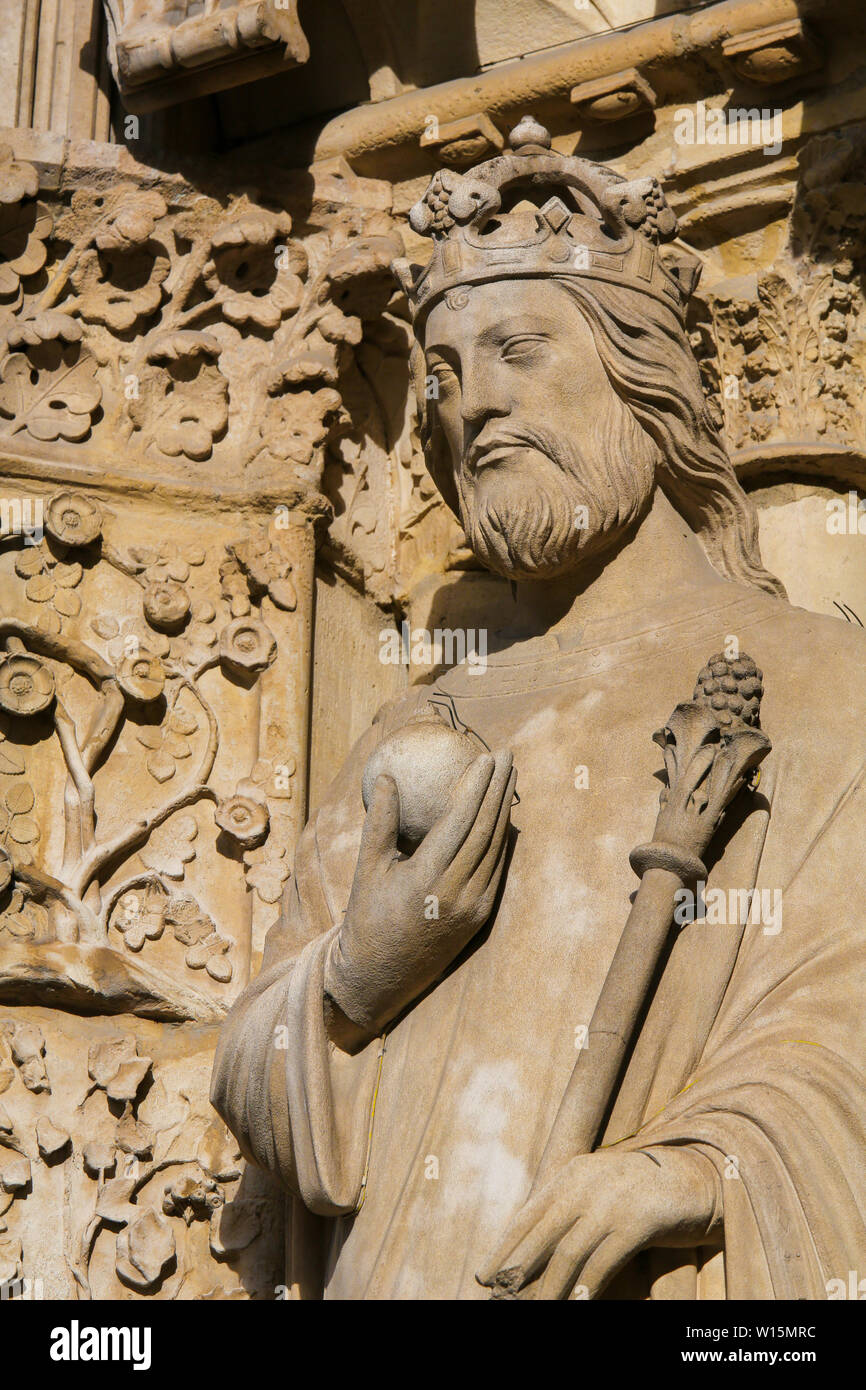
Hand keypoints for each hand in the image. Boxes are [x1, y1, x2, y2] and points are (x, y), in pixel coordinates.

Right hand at [325, 750, 514, 1046]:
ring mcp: (472, 907)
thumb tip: (387, 777)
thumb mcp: (368, 869)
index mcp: (425, 879)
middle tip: (507, 756)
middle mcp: (455, 893)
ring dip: (505, 810)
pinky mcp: (480, 917)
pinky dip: (501, 839)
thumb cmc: (367, 916)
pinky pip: (496, 869)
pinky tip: (504, 815)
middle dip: (499, 790)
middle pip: (485, 830)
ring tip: (509, 777)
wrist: (381, 976)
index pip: (459, 822)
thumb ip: (380, 823)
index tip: (485, 758)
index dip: (476, 787)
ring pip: (496, 849)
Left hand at [476, 1146, 721, 1299]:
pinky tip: (575, 1306)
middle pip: (541, 1232)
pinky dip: (584, 1289)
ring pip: (567, 1253)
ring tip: (533, 1308)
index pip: (528, 1213)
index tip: (485, 1275)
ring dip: (548, 1287)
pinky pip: (602, 1262)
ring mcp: (611, 1201)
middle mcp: (586, 1183)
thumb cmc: (642, 1190)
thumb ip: (570, 1209)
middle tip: (499, 1294)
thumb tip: (533, 1249)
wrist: (697, 1176)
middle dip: (516, 1268)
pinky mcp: (636, 1222)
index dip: (505, 1246)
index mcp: (572, 1172)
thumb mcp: (600, 1190)